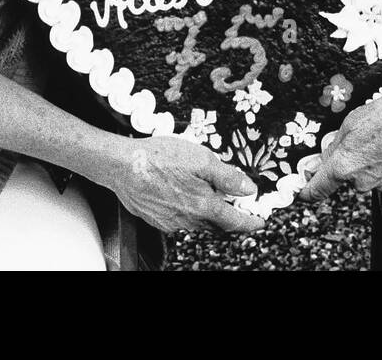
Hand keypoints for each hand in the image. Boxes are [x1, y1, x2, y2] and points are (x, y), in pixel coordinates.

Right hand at [106, 135, 265, 234]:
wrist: (122, 166)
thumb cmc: (159, 158)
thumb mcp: (201, 159)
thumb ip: (228, 176)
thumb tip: (249, 189)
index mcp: (203, 206)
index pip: (234, 221)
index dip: (249, 222)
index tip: (259, 222)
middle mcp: (188, 220)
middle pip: (216, 224)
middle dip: (229, 218)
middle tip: (237, 207)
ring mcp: (171, 222)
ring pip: (197, 222)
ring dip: (207, 212)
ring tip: (207, 193)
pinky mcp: (157, 219)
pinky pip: (180, 219)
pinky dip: (188, 210)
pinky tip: (183, 193)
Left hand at [298, 92, 381, 202]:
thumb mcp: (349, 123)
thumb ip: (333, 146)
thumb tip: (322, 160)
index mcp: (343, 166)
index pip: (318, 189)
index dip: (307, 191)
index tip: (301, 192)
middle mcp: (360, 181)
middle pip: (342, 176)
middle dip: (343, 162)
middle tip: (355, 141)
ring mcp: (379, 183)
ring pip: (360, 174)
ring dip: (362, 161)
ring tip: (374, 139)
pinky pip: (377, 174)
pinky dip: (377, 162)